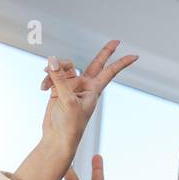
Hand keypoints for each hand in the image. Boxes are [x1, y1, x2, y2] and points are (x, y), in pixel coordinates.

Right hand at [15, 41, 134, 179]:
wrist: (57, 138)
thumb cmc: (70, 125)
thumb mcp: (67, 100)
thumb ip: (60, 78)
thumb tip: (52, 59)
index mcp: (94, 89)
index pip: (110, 72)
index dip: (121, 63)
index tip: (135, 56)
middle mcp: (85, 86)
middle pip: (95, 63)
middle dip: (104, 52)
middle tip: (116, 41)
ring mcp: (72, 86)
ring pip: (64, 66)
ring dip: (54, 71)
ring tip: (46, 82)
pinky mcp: (59, 88)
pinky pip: (53, 75)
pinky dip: (47, 79)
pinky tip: (43, 88)